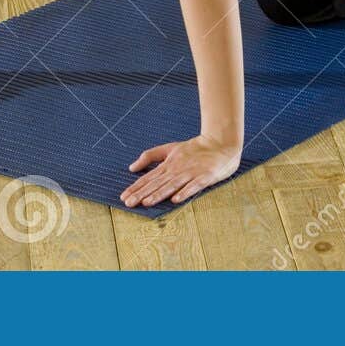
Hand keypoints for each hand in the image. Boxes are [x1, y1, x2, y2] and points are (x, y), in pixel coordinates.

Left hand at [121, 133, 241, 207]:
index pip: (149, 177)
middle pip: (158, 183)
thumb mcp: (170, 148)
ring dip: (160, 194)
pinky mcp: (205, 176)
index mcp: (169, 164)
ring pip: (173, 185)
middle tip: (129, 203)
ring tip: (147, 202)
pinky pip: (194, 185)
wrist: (221, 142)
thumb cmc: (195, 148)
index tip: (124, 197)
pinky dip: (185, 192)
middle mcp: (177, 169)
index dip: (136, 187)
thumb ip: (151, 156)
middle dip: (143, 193)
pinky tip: (176, 200)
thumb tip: (131, 167)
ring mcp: (191, 172)